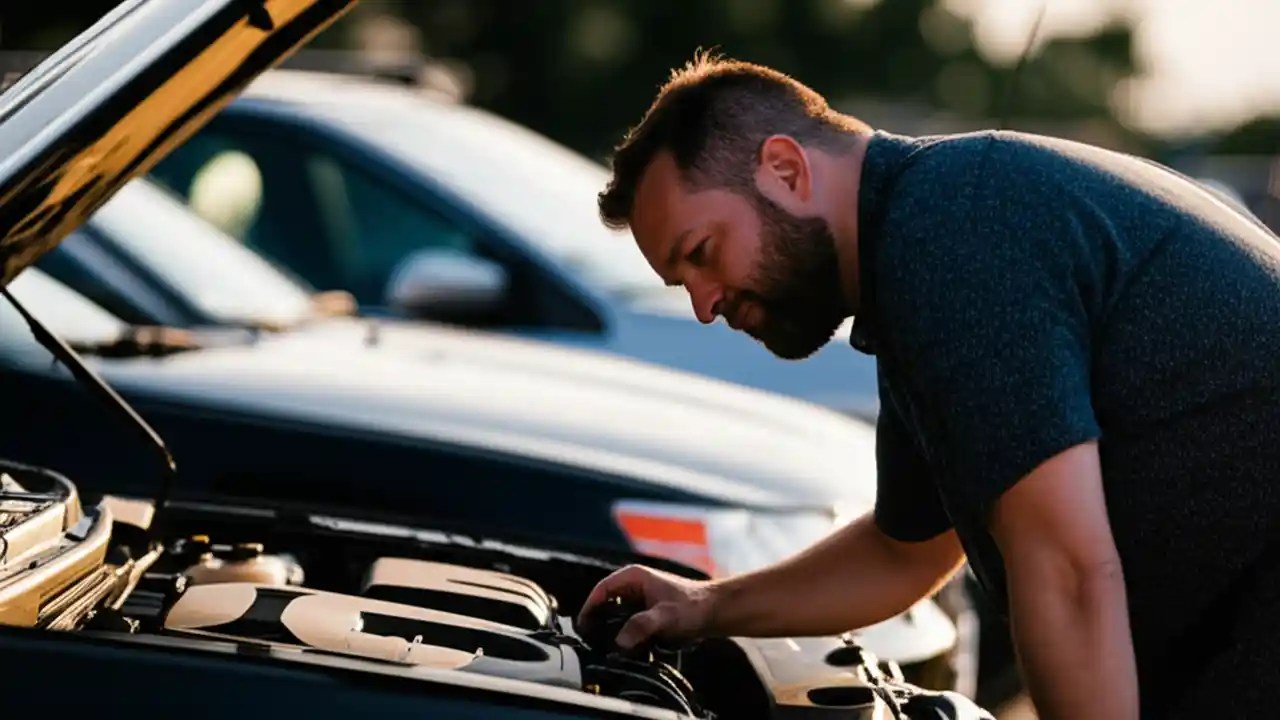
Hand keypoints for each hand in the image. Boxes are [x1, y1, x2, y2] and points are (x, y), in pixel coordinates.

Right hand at [577, 565, 717, 650]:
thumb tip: (620, 642)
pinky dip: (624, 636)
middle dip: (598, 623)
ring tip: (606, 650)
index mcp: (633, 577)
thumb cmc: (693, 607)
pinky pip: (626, 624)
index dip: (588, 609)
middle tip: (592, 643)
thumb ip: (642, 626)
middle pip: (604, 605)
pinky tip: (625, 650)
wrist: (715, 612)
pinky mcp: (645, 613)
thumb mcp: (666, 617)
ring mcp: (639, 600)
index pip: (600, 590)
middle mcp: (633, 586)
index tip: (583, 629)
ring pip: (615, 617)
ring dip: (611, 632)